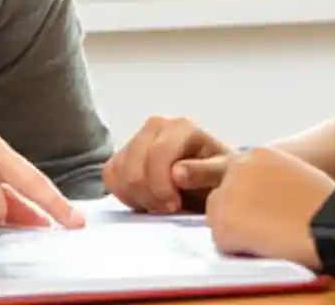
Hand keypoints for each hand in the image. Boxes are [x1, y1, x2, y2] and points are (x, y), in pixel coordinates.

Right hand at [103, 115, 232, 213]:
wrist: (211, 178)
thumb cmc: (219, 176)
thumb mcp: (224, 176)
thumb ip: (204, 172)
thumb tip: (177, 173)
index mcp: (181, 127)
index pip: (157, 155)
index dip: (162, 186)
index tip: (175, 206)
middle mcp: (157, 126)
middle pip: (133, 166)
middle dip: (149, 195)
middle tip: (167, 208)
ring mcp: (137, 137)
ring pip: (119, 171)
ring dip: (137, 196)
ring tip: (159, 204)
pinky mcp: (124, 153)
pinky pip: (110, 174)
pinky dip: (124, 193)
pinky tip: (146, 199)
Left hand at [205, 146, 334, 269]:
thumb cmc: (326, 203)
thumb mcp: (294, 172)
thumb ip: (270, 178)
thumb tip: (259, 197)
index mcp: (256, 154)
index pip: (235, 179)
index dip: (247, 200)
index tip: (261, 212)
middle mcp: (237, 168)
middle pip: (221, 197)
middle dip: (237, 215)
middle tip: (264, 229)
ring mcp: (228, 195)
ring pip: (218, 220)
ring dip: (236, 232)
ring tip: (268, 239)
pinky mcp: (224, 223)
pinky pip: (223, 244)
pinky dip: (239, 251)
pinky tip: (266, 248)